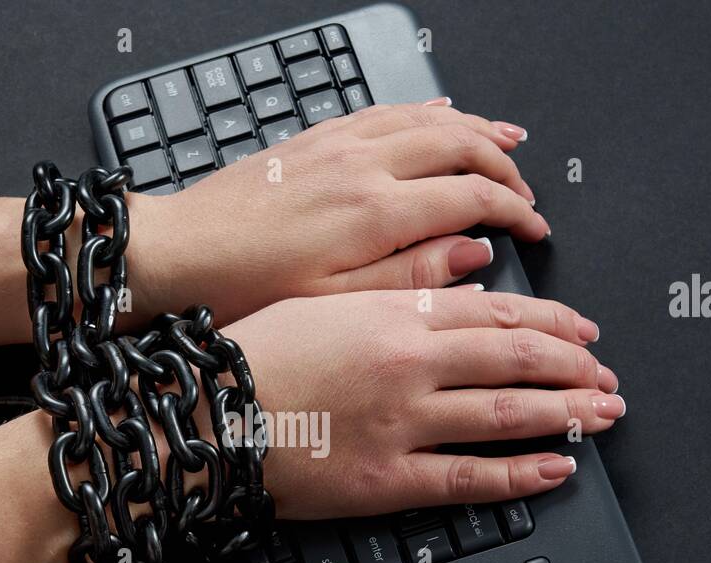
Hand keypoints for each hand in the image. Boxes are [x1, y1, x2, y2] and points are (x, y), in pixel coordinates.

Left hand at [125, 102, 549, 324]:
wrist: (176, 254)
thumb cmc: (245, 288)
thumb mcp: (336, 304)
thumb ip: (411, 275)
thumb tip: (472, 252)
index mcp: (374, 211)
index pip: (472, 195)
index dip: (515, 211)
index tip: (534, 229)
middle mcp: (361, 165)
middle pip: (460, 144)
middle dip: (505, 165)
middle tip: (526, 192)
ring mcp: (336, 144)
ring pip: (427, 118)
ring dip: (474, 128)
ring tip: (507, 140)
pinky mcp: (312, 138)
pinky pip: (385, 111)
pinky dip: (424, 111)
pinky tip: (438, 114)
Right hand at [223, 288, 615, 519]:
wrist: (207, 413)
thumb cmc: (254, 353)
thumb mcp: (324, 294)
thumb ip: (402, 282)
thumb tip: (470, 265)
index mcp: (395, 316)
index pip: (498, 314)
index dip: (552, 324)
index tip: (581, 333)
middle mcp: (411, 366)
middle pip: (517, 360)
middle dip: (575, 368)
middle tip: (607, 378)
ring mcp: (405, 425)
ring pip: (507, 414)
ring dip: (567, 414)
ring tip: (603, 415)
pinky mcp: (390, 479)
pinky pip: (470, 478)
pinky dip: (521, 474)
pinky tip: (557, 468)